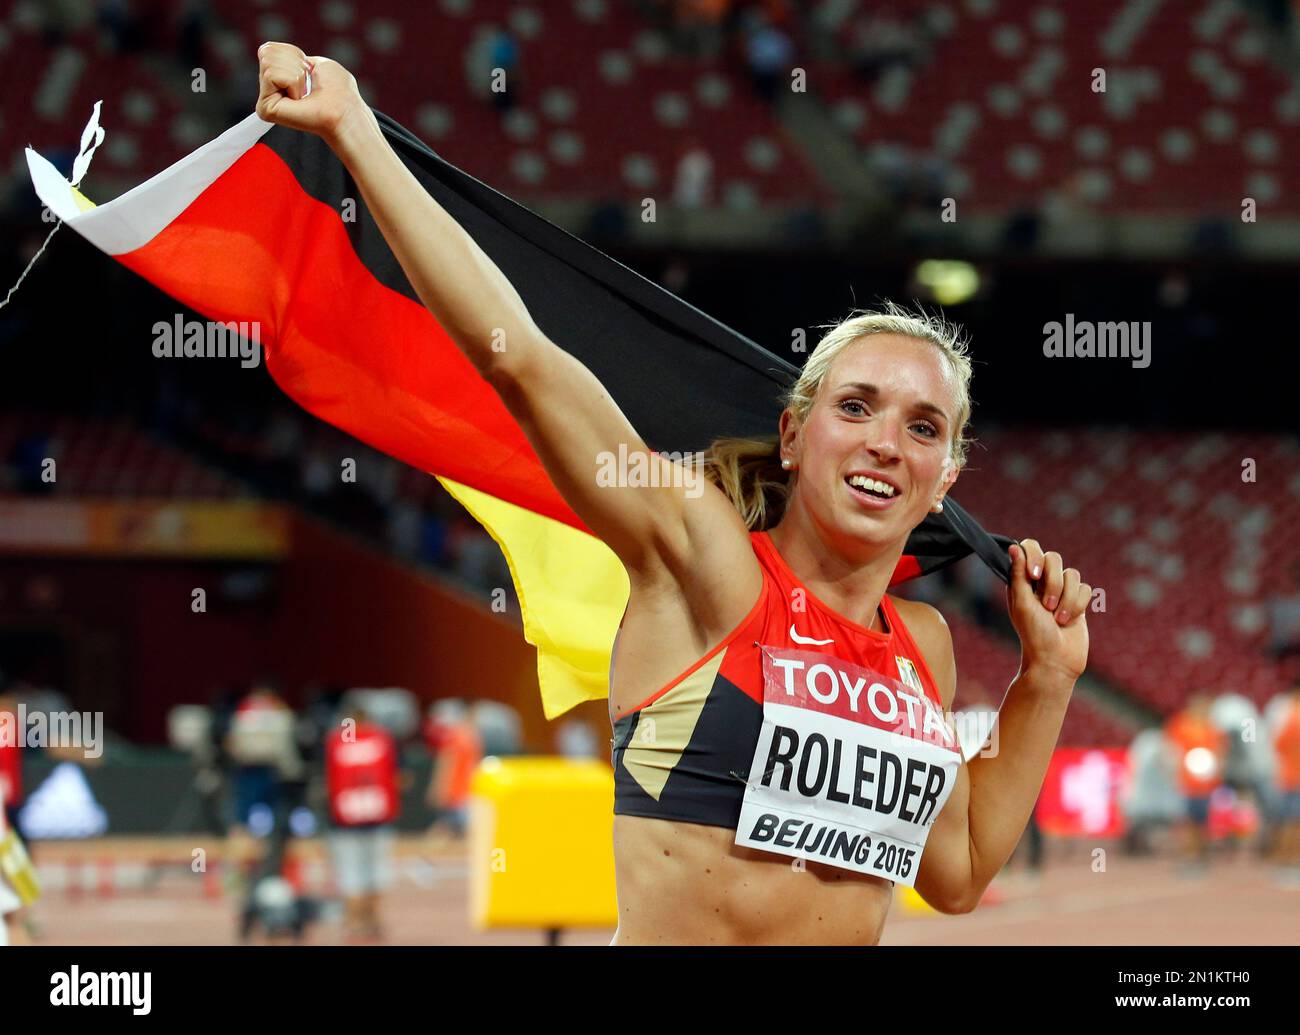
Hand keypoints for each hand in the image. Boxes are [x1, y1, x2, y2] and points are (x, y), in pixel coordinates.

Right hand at [255, 41, 375, 147]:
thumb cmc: (339, 91)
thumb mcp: (318, 64)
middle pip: (266, 51)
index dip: (293, 53)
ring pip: (268, 62)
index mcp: (280, 78)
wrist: (344, 112)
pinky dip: (293, 81)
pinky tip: (300, 99)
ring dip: (296, 73)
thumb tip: (272, 51)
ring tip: (305, 92)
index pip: (268, 48)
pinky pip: (271, 75)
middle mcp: (270, 90)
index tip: (309, 71)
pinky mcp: (266, 108)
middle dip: (293, 61)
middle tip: (307, 83)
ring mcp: (266, 100)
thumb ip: (296, 57)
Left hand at [1006, 538, 1090, 681]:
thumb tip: (1012, 547)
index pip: (1030, 548)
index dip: (1034, 555)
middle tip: (1046, 606)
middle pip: (1054, 558)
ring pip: (1072, 574)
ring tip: (1058, 618)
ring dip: (1066, 598)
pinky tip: (1069, 620)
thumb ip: (1018, 575)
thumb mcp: (1022, 603)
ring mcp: (1062, 590)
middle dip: (1053, 583)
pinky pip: (1085, 589)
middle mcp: (1042, 582)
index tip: (1033, 575)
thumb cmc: (1034, 634)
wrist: (1055, 660)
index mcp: (1023, 580)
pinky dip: (1078, 605)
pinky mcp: (1078, 601)